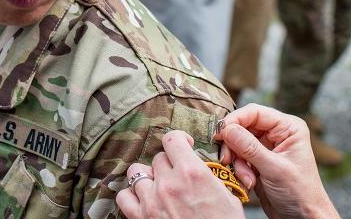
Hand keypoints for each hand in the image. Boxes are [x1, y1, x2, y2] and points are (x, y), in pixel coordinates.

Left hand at [116, 131, 245, 218]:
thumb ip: (208, 177)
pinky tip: (143, 198)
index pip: (172, 139)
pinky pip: (124, 196)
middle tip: (177, 174)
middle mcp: (169, 183)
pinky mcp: (141, 217)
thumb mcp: (226, 196)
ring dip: (148, 176)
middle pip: (158, 158)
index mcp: (192, 173)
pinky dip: (131, 195)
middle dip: (168, 164)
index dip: (178, 139)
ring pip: (137, 172)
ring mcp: (152, 200)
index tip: (183, 144)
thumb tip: (199, 168)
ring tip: (158, 185)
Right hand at [215, 104, 339, 218]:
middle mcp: (277, 133)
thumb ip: (249, 147)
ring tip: (246, 178)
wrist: (302, 217)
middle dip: (234, 145)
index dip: (235, 120)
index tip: (220, 134)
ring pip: (237, 143)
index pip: (254, 112)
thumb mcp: (274, 168)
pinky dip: (239, 169)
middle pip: (242, 127)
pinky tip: (248, 182)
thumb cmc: (299, 192)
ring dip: (237, 161)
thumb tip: (226, 128)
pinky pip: (238, 158)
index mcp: (288, 127)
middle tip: (227, 160)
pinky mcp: (257, 161)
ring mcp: (266, 147)